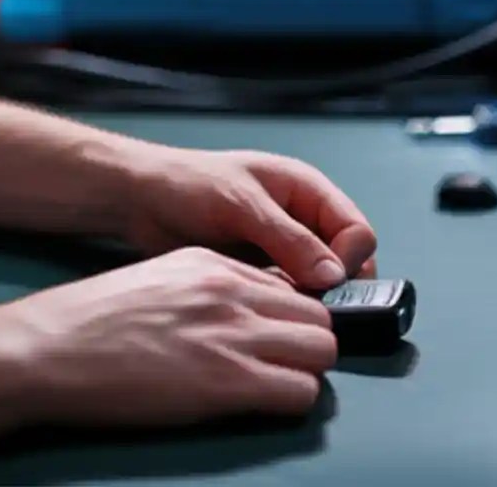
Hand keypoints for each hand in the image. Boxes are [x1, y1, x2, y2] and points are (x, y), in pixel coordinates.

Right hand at [0, 247, 336, 425]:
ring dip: (305, 373)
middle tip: (285, 366)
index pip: (294, 285)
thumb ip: (208, 287)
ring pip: (321, 351)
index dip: (292, 318)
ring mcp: (233, 334)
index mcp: (215, 264)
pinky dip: (292, 401)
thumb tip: (246, 309)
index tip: (281, 338)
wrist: (44, 350)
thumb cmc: (88, 322)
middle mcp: (233, 291)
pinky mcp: (227, 381)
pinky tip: (264, 405)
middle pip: (319, 316)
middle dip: (309, 345)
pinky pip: (299, 391)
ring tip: (275, 387)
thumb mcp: (159, 279)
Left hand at [120, 147, 376, 289]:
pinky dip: (283, 305)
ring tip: (283, 310)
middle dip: (335, 285)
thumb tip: (332, 275)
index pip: (358, 232)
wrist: (138, 199)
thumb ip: (289, 239)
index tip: (325, 284)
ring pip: (319, 282)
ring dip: (308, 299)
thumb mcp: (242, 205)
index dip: (349, 260)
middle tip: (309, 307)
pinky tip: (264, 310)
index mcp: (309, 192)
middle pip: (346, 261)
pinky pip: (289, 293)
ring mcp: (284, 248)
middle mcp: (304, 220)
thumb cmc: (189, 184)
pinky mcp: (262, 271)